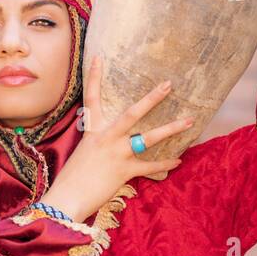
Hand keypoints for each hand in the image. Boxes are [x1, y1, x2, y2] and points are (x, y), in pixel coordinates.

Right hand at [46, 55, 193, 223]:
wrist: (67, 198)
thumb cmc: (73, 179)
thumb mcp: (84, 154)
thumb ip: (99, 145)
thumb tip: (113, 144)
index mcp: (93, 131)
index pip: (91, 98)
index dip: (94, 77)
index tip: (98, 57)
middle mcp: (106, 137)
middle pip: (132, 113)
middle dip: (152, 98)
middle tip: (169, 85)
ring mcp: (116, 153)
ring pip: (148, 138)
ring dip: (171, 129)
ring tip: (189, 121)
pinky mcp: (123, 171)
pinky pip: (150, 165)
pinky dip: (165, 164)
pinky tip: (178, 160)